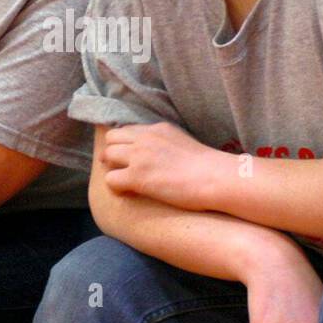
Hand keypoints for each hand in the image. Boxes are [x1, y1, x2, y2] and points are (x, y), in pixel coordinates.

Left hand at [100, 121, 223, 209]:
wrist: (215, 178)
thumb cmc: (208, 167)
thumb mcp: (183, 142)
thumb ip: (166, 143)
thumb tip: (159, 155)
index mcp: (157, 128)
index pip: (127, 130)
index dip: (124, 144)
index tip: (130, 157)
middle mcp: (145, 138)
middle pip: (111, 139)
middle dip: (113, 153)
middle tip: (121, 169)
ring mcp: (139, 156)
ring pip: (107, 156)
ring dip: (113, 169)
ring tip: (126, 182)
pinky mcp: (137, 176)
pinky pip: (111, 179)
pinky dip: (117, 188)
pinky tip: (130, 194)